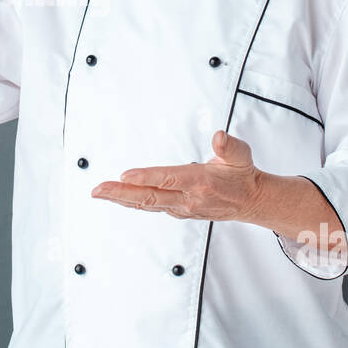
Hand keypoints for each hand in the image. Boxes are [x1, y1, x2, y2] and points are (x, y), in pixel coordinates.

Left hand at [90, 130, 267, 222]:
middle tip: (97, 190)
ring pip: (147, 204)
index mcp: (201, 182)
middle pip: (150, 197)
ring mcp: (182, 208)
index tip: (125, 175)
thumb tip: (218, 135)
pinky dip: (133, 202)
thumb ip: (229, 146)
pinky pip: (151, 207)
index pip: (169, 179)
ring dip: (121, 199)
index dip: (146, 177)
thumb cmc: (242, 175)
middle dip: (121, 193)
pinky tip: (119, 197)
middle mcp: (188, 199)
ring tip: (99, 193)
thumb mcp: (242, 156)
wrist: (250, 201)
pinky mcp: (178, 211)